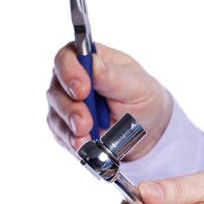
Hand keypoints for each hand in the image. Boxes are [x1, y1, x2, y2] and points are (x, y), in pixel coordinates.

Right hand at [46, 42, 171, 155]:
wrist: (146, 131)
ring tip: (87, 137)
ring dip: (71, 128)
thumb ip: (113, 75)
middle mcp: (70, 80)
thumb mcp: (136, 86)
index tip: (82, 90)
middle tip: (85, 122)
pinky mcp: (65, 128)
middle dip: (70, 108)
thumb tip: (93, 63)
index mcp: (89, 60)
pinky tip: (84, 145)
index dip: (70, 72)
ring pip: (56, 114)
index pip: (67, 58)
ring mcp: (65, 105)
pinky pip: (62, 136)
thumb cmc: (142, 99)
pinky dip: (73, 142)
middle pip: (57, 89)